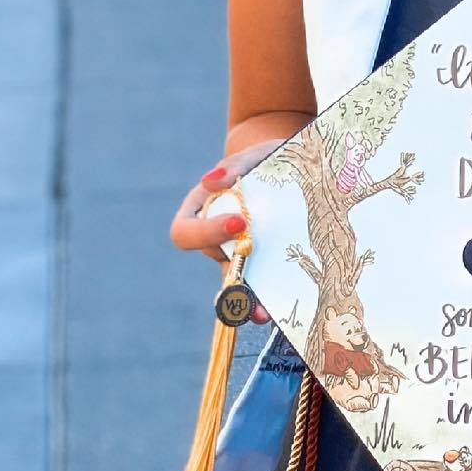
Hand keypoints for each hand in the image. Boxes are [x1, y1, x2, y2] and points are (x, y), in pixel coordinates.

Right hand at [169, 139, 286, 324]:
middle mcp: (216, 239)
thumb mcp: (252, 156)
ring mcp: (240, 255)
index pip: (186, 232)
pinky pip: (261, 285)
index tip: (240, 221)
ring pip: (237, 283)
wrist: (286, 168)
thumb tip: (211, 180)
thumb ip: (234, 166)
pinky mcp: (264, 265)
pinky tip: (285, 310)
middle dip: (231, 279)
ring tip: (264, 313)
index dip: (206, 232)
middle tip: (249, 292)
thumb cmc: (261, 160)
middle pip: (215, 265)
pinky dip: (270, 298)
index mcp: (200, 210)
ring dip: (249, 300)